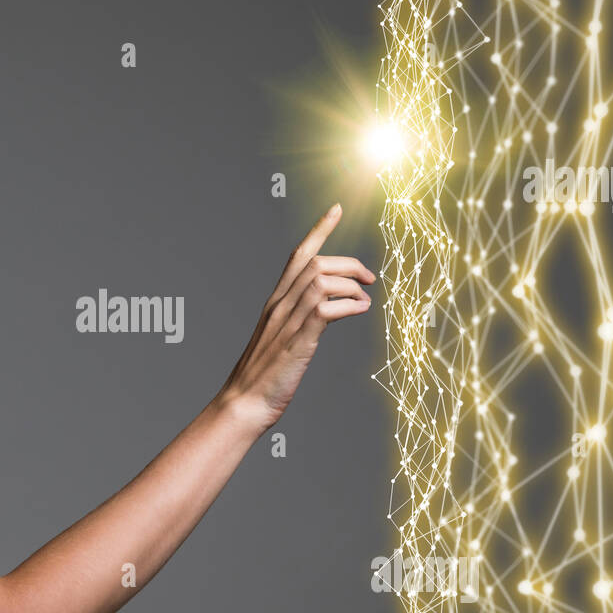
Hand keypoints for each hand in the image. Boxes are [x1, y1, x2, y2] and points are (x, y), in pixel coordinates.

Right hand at [216, 203, 374, 432]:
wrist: (244, 403)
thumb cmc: (263, 377)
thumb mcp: (280, 339)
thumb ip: (298, 320)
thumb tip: (323, 312)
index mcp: (275, 302)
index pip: (297, 256)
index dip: (318, 230)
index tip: (336, 209)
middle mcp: (279, 306)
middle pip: (314, 263)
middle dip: (348, 263)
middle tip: (369, 277)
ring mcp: (287, 322)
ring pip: (320, 281)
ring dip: (350, 285)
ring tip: (366, 299)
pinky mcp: (298, 341)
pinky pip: (325, 310)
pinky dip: (348, 306)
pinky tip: (360, 311)